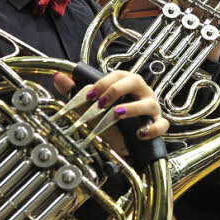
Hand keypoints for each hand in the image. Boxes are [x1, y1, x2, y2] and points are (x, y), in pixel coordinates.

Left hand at [52, 70, 169, 140]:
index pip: (118, 75)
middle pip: (136, 81)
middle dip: (116, 90)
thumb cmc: (110, 121)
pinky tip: (139, 133)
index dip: (103, 83)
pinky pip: (161, 125)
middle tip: (100, 103)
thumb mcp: (90, 107)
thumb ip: (75, 92)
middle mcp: (141, 93)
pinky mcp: (158, 125)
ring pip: (150, 103)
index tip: (89, 95)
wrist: (121, 144)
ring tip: (117, 114)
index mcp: (127, 85)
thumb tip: (58, 77)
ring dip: (133, 108)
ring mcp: (151, 109)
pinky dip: (152, 129)